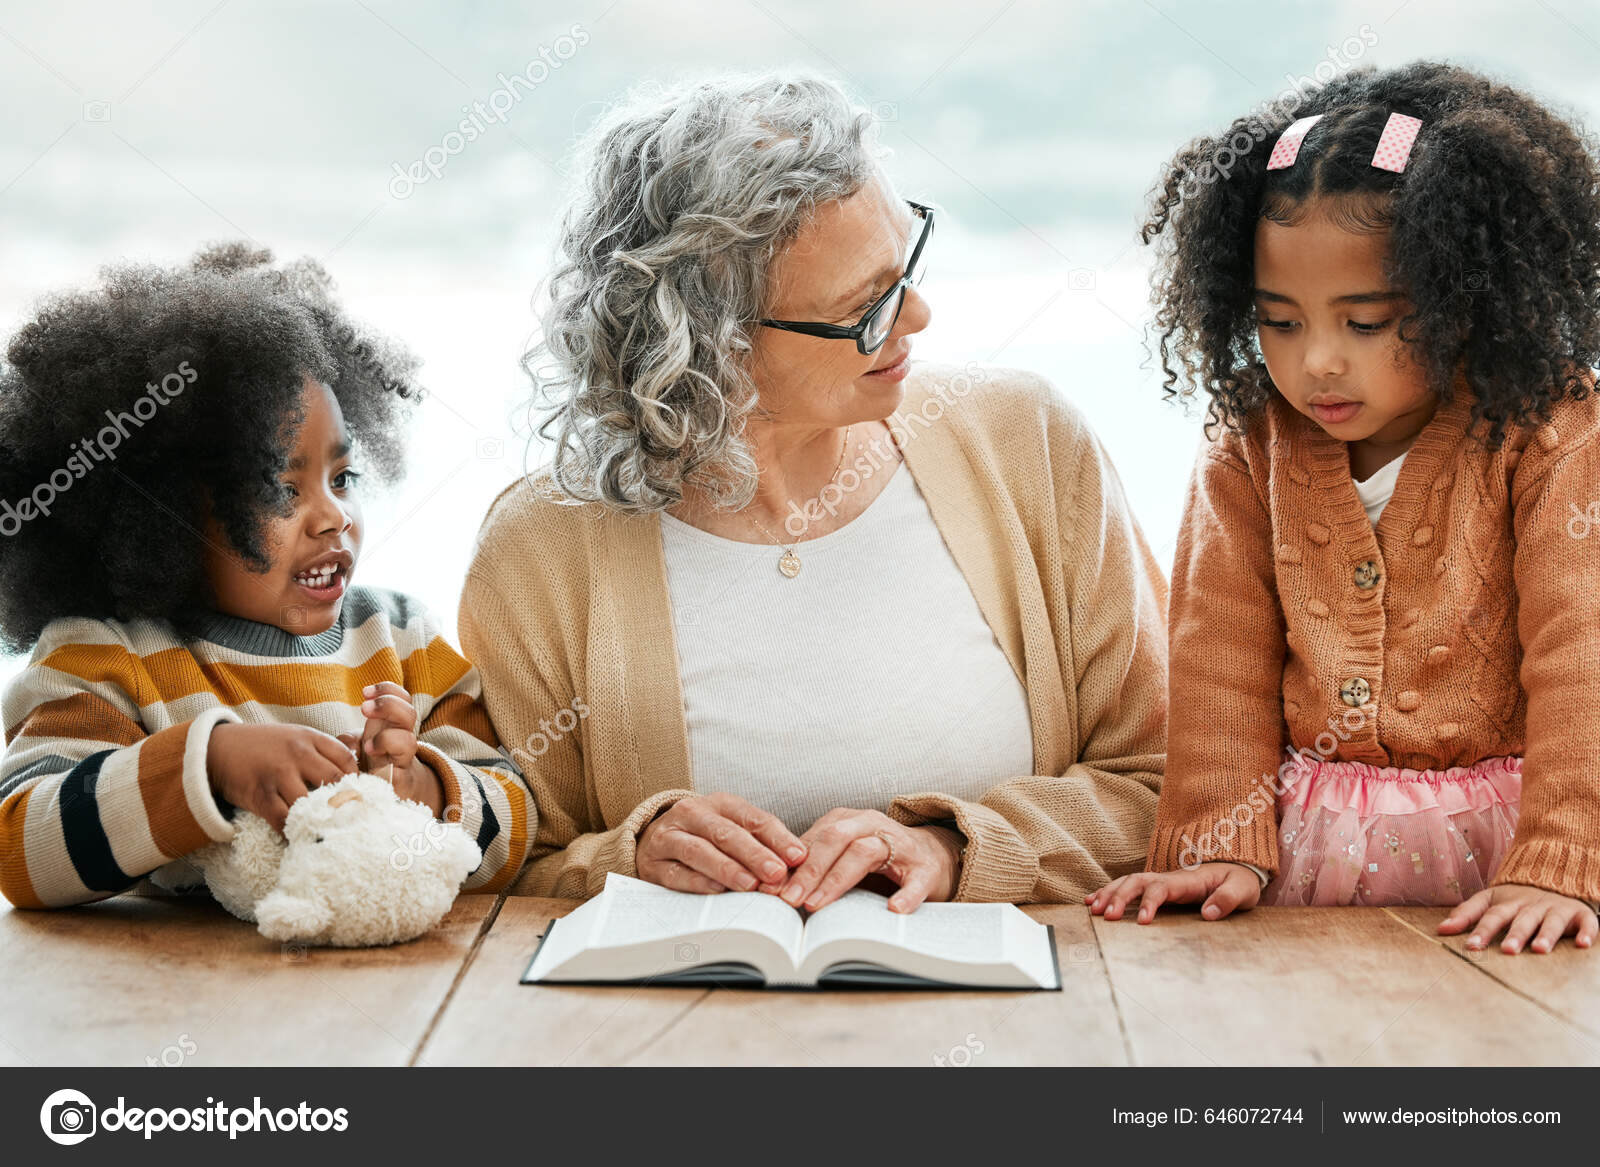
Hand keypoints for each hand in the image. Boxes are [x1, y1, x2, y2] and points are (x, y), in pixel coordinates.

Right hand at [206, 722, 358, 832]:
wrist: (218, 748)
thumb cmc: (264, 746)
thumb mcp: (295, 737)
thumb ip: (321, 751)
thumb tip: (353, 771)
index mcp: (310, 738)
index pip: (346, 759)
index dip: (356, 780)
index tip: (358, 795)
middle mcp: (297, 754)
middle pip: (334, 780)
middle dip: (343, 801)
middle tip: (350, 817)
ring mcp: (278, 774)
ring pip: (310, 803)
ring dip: (318, 818)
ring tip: (327, 830)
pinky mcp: (260, 794)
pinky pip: (282, 819)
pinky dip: (291, 831)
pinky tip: (298, 836)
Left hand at [333, 681, 443, 815]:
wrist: (390, 793)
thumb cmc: (372, 764)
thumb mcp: (357, 747)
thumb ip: (348, 741)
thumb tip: (345, 747)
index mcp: (393, 725)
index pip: (402, 698)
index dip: (388, 690)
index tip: (365, 693)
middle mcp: (402, 738)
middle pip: (410, 713)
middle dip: (388, 706)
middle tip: (364, 709)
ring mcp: (403, 760)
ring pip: (409, 741)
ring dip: (387, 738)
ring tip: (368, 746)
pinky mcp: (400, 781)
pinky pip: (399, 772)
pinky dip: (386, 765)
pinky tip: (371, 764)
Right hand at [636, 792, 808, 894]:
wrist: (652, 841)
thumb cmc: (705, 837)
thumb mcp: (732, 829)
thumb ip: (761, 844)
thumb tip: (795, 865)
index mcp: (719, 803)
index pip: (753, 818)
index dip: (777, 837)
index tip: (798, 856)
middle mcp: (692, 814)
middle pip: (726, 834)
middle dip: (754, 855)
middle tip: (776, 874)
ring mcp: (669, 837)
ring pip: (699, 851)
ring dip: (727, 869)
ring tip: (750, 885)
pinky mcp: (653, 863)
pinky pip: (676, 873)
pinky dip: (697, 882)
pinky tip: (716, 891)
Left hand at [780, 808, 961, 913]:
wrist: (931, 856)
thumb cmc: (877, 858)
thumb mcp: (843, 854)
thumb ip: (814, 866)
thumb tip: (774, 887)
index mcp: (848, 821)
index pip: (814, 838)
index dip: (790, 863)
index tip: (770, 888)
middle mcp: (871, 825)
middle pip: (835, 839)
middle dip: (808, 870)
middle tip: (790, 898)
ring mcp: (900, 845)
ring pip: (865, 852)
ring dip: (837, 879)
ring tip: (818, 904)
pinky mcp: (924, 869)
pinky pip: (915, 880)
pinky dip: (905, 894)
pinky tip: (893, 908)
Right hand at [1087, 862, 1260, 922]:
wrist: (1237, 869)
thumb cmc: (1239, 881)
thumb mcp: (1242, 890)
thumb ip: (1228, 899)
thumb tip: (1208, 913)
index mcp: (1187, 880)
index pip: (1161, 888)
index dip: (1149, 902)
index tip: (1143, 922)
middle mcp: (1169, 878)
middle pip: (1137, 882)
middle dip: (1119, 897)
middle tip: (1105, 916)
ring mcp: (1161, 881)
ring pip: (1128, 882)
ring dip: (1109, 893)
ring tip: (1093, 909)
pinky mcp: (1158, 888)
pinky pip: (1129, 887)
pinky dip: (1109, 892)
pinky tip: (1093, 902)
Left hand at [1438, 883, 1598, 953]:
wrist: (1554, 875)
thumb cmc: (1517, 898)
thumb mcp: (1490, 900)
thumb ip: (1467, 914)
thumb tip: (1440, 929)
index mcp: (1509, 903)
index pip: (1493, 916)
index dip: (1481, 930)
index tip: (1470, 946)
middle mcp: (1532, 906)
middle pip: (1522, 920)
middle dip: (1515, 935)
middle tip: (1507, 950)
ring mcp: (1557, 909)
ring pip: (1551, 922)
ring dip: (1546, 935)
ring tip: (1539, 950)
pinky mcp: (1580, 914)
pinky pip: (1587, 923)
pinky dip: (1587, 933)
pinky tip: (1583, 945)